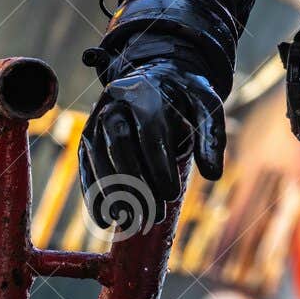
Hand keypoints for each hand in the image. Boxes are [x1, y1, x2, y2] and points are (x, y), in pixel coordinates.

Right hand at [79, 56, 225, 229]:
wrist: (157, 78)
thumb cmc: (184, 96)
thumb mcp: (206, 105)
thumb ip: (212, 136)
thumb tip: (213, 175)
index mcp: (146, 90)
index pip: (150, 130)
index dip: (160, 165)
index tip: (173, 195)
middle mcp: (114, 102)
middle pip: (119, 144)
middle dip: (136, 183)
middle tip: (154, 214)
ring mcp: (96, 119)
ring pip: (97, 157)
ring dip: (113, 192)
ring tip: (132, 221)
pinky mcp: (87, 138)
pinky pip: (85, 167)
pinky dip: (93, 194)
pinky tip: (105, 220)